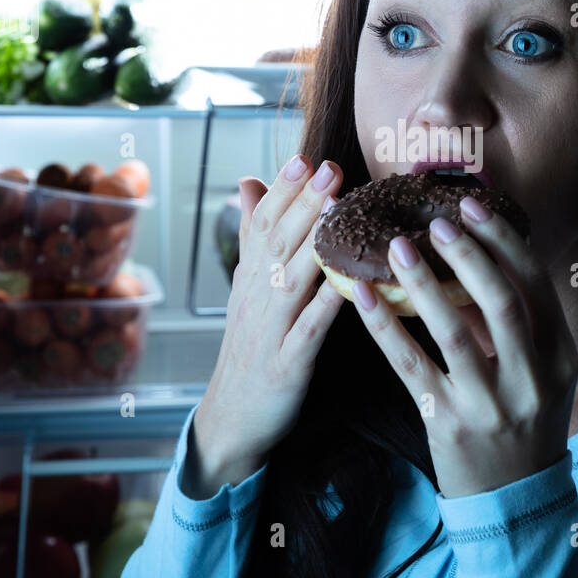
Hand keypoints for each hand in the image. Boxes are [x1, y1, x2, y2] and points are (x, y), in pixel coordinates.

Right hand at [188, 154, 345, 494]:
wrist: (232, 420)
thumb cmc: (251, 350)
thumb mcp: (248, 291)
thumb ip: (255, 239)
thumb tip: (251, 182)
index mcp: (251, 279)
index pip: (264, 225)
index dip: (283, 191)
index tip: (304, 157)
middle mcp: (257, 298)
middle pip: (278, 243)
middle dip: (303, 204)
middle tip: (328, 168)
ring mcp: (270, 331)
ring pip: (291, 279)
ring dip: (314, 242)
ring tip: (337, 211)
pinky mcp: (287, 365)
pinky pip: (308, 331)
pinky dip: (325, 306)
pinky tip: (345, 285)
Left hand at [349, 196, 577, 498]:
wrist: (514, 500)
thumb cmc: (524, 422)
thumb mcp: (542, 374)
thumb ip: (520, 323)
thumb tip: (479, 252)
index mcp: (561, 356)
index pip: (535, 284)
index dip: (503, 239)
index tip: (471, 205)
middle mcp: (532, 379)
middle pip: (500, 300)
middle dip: (467, 253)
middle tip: (436, 222)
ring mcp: (490, 405)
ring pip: (453, 331)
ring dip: (421, 282)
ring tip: (395, 248)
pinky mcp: (448, 424)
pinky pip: (410, 365)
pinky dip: (385, 326)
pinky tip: (363, 296)